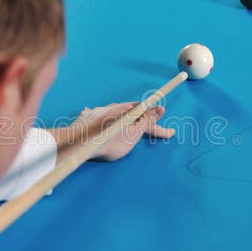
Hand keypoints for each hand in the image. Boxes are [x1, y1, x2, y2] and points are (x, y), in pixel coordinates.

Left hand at [50, 102, 174, 162]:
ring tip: (124, 126)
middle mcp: (115, 108)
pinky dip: (102, 118)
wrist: (80, 142)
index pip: (149, 117)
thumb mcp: (133, 134)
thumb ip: (147, 121)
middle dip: (141, 118)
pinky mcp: (87, 116)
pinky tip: (97, 119)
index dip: (161, 127)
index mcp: (129, 112)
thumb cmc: (109, 142)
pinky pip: (97, 115)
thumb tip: (160, 108)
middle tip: (148, 129)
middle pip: (132, 112)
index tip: (172, 132)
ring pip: (115, 112)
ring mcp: (100, 111)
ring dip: (122, 117)